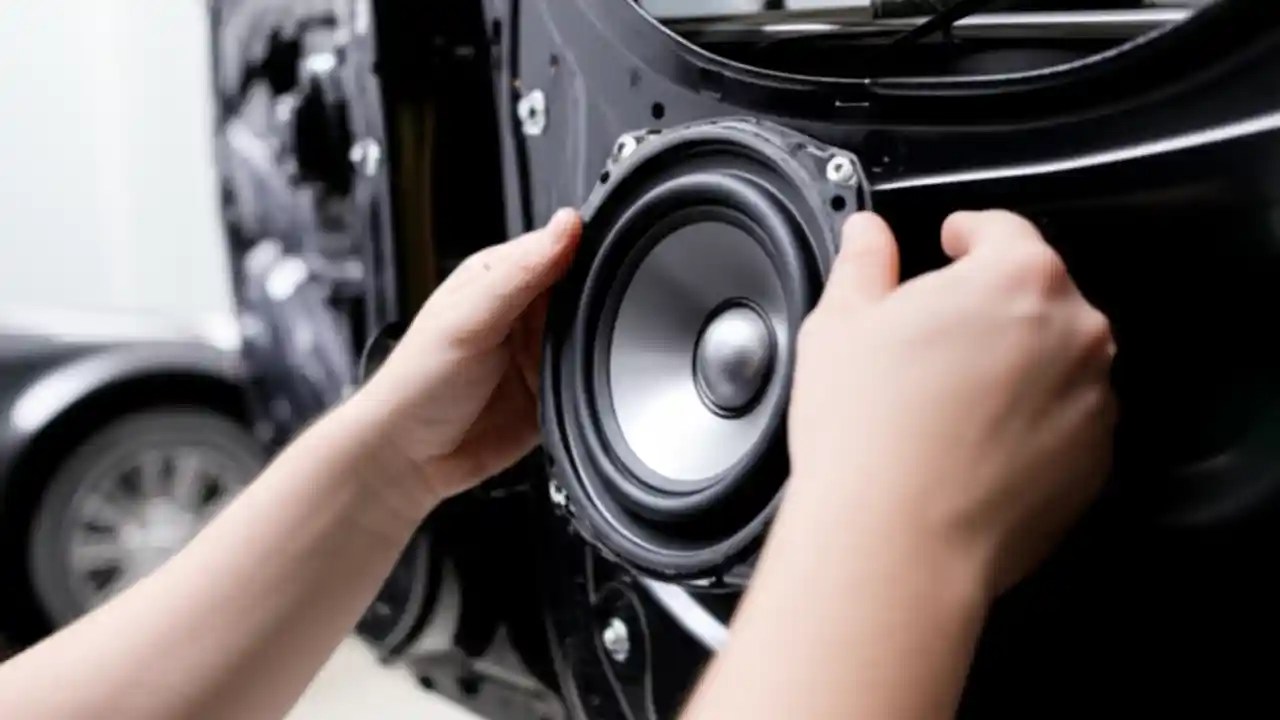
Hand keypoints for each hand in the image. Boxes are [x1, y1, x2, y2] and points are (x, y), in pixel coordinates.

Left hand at [357, 209, 581, 503]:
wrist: (408, 460)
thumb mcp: (470, 317)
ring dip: (600, 346)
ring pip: (593, 338)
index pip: (561, 249)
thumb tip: (567, 223)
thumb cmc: (418, 382)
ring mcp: (539, 354)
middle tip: (604, 319)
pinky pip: (591, 383)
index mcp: (501, 278)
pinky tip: (590, 385)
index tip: (616, 260)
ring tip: (590, 355)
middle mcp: (524, 313)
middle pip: (585, 295)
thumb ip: (521, 272)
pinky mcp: (552, 394)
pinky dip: (595, 384)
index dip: (589, 252)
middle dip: (600, 306)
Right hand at [787, 210, 1115, 592]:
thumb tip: (867, 236)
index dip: (966, 234)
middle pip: (1034, 295)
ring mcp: (1092, 401)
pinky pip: (1061, 421)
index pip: (1001, 229)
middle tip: (928, 341)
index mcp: (1019, 277)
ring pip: (1051, 360)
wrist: (899, 544)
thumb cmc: (869, 436)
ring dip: (1011, 365)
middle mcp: (1075, 332)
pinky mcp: (1092, 463)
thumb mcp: (840, 325)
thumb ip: (862, 262)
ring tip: (943, 402)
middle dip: (986, 307)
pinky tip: (967, 443)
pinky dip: (1026, 422)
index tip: (951, 244)